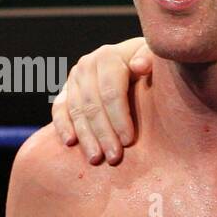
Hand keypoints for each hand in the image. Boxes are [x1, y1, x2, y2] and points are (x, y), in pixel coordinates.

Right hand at [51, 37, 151, 164]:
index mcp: (109, 57)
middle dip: (103, 133)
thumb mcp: (157, 59)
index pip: (111, 91)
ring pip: (76, 110)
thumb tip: (139, 66)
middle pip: (92, 104)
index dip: (119, 118)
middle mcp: (88, 64)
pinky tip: (70, 143)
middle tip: (114, 158)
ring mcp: (75, 77)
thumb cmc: (153, 66)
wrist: (136, 60)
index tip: (128, 141)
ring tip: (96, 159)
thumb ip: (151, 59)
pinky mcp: (66, 89)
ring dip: (85, 136)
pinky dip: (63, 126)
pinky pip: (59, 108)